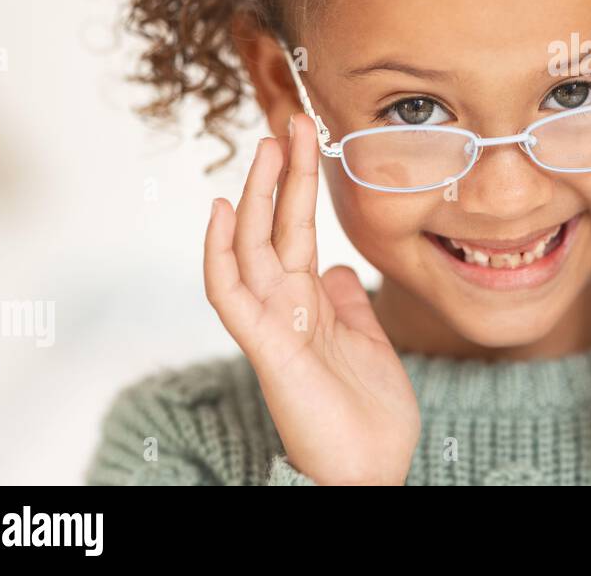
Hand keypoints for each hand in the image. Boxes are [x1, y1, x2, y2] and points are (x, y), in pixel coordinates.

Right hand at [203, 113, 420, 484]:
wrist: (370, 470)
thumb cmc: (369, 415)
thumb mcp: (368, 343)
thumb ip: (349, 304)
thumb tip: (340, 270)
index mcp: (311, 303)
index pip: (299, 229)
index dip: (301, 184)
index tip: (309, 137)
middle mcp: (286, 306)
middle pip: (275, 226)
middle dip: (281, 173)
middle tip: (290, 120)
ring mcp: (273, 324)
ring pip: (251, 248)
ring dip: (254, 195)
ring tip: (266, 145)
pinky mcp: (267, 347)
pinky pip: (232, 294)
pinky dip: (220, 253)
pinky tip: (220, 211)